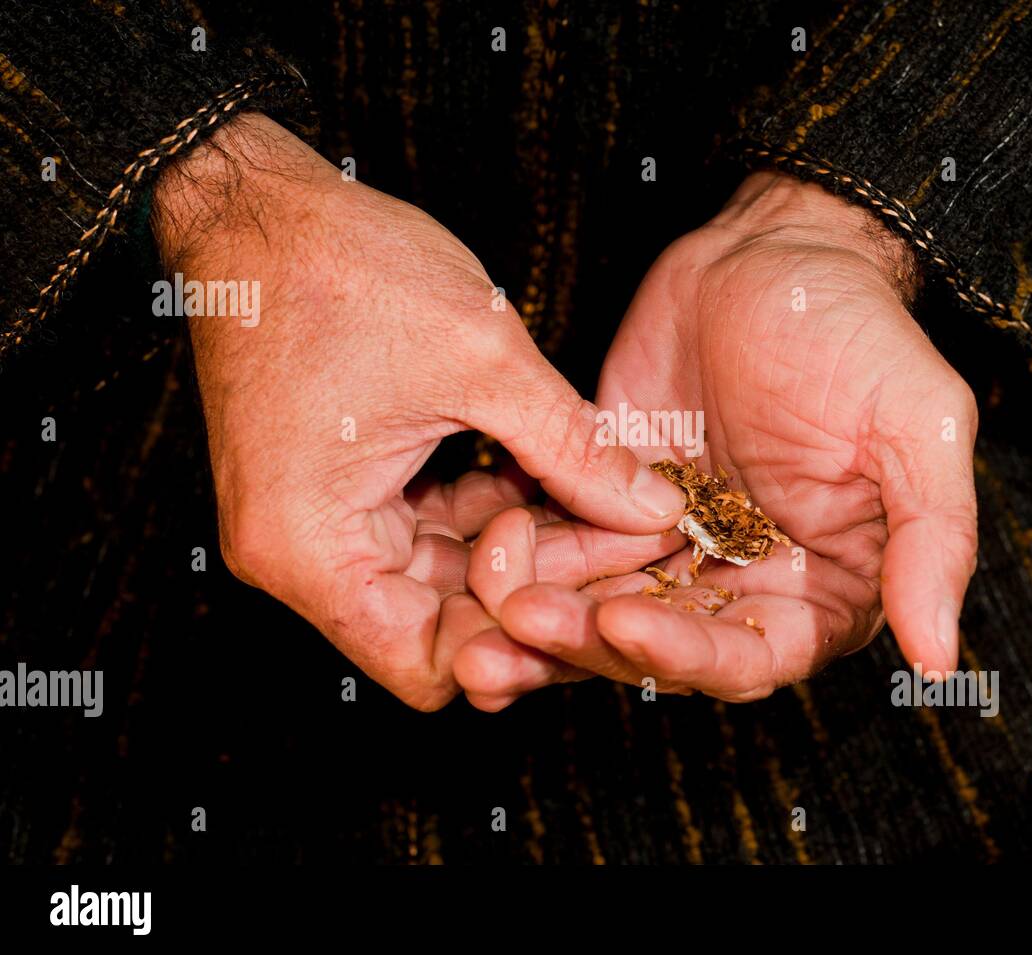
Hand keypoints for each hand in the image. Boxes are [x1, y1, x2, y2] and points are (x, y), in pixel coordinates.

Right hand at [153, 113, 683, 709]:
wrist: (259, 205)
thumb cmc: (341, 268)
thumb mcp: (483, 360)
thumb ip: (576, 449)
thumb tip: (654, 509)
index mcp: (312, 548)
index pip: (429, 666)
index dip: (521, 640)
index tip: (596, 590)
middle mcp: (303, 557)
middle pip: (441, 627)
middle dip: (536, 588)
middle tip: (619, 547)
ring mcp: (321, 525)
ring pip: (443, 579)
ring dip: (520, 548)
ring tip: (600, 508)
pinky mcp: (343, 492)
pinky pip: (429, 532)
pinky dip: (488, 512)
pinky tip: (548, 475)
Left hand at [496, 171, 978, 700]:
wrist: (772, 247)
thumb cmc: (859, 330)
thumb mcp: (918, 424)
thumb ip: (932, 539)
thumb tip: (939, 657)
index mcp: (819, 584)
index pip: (750, 656)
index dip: (688, 657)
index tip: (627, 624)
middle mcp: (741, 577)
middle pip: (658, 646)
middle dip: (587, 643)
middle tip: (518, 623)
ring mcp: (670, 541)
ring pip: (598, 604)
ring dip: (541, 615)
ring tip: (483, 605)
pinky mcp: (610, 497)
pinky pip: (562, 540)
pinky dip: (524, 554)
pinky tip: (479, 550)